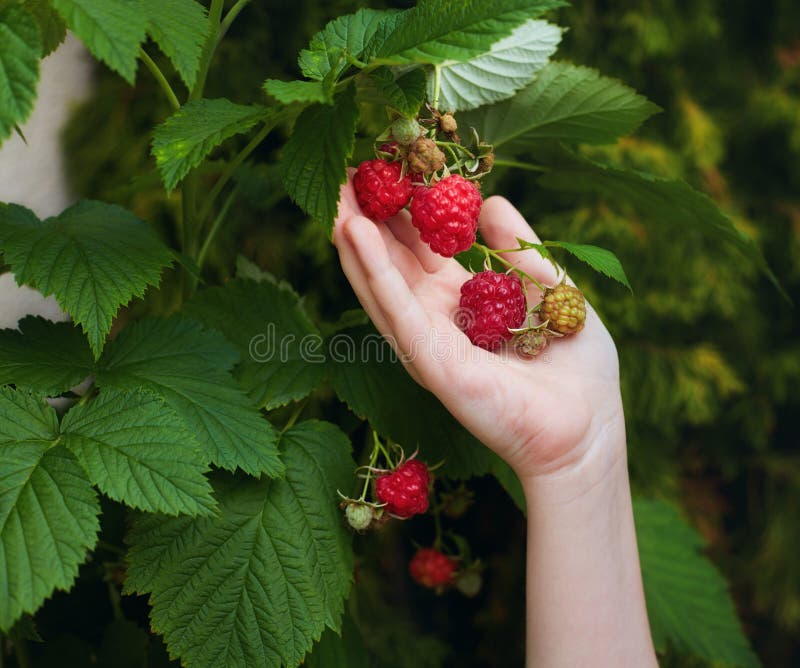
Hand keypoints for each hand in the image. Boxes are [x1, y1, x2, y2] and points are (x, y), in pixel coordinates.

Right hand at [334, 174, 625, 481]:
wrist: (587, 428)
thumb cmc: (575, 367)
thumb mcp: (550, 287)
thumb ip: (517, 248)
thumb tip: (489, 203)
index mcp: (462, 305)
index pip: (421, 252)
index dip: (404, 213)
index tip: (391, 170)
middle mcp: (436, 322)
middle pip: (391, 264)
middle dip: (368, 219)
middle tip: (345, 170)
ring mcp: (428, 344)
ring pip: (380, 284)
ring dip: (355, 238)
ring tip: (335, 192)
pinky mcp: (431, 363)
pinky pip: (397, 310)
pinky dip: (374, 270)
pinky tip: (355, 231)